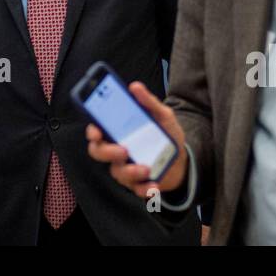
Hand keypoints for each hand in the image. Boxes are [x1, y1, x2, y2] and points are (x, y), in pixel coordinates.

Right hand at [86, 81, 188, 198]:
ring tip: (146, 168)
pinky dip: (144, 189)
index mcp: (118, 132)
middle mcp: (116, 150)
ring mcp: (125, 168)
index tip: (97, 130)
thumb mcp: (162, 115)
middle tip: (123, 150)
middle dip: (107, 152)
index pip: (95, 131)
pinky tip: (154, 183)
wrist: (183, 159)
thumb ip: (148, 102)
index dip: (92, 131)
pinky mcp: (137, 183)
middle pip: (98, 152)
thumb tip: (135, 86)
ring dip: (130, 171)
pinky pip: (134, 189)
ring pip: (116, 172)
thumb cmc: (166, 135)